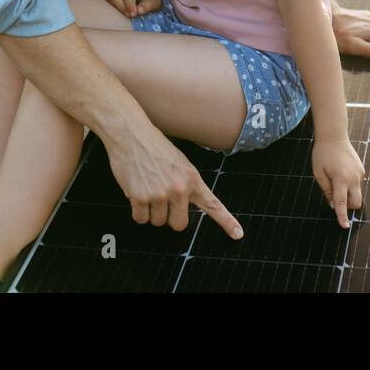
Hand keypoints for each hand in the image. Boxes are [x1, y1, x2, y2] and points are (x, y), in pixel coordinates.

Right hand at [102, 0, 161, 16]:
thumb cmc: (150, 1)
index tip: (134, 14)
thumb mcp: (155, 2)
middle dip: (120, 6)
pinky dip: (102, 0)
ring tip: (118, 14)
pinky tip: (110, 11)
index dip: (130, 4)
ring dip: (110, 4)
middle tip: (128, 15)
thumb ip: (149, 5)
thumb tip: (139, 10)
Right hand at [105, 122, 243, 239]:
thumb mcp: (180, 163)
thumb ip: (186, 185)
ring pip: (157, 222)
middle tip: (163, 201)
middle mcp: (178, 189)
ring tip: (148, 188)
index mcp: (192, 179)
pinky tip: (137, 191)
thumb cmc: (154, 147)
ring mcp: (159, 195)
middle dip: (170, 217)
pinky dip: (138, 211)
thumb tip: (183, 206)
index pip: (213, 205)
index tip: (238, 234)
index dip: (227, 222)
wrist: (131, 135)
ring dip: (151, 211)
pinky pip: (140, 219)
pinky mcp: (140, 198)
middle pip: (179, 224)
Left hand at [311, 136, 365, 228]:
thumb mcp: (318, 173)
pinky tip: (340, 173)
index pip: (342, 203)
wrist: (334, 135)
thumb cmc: (322, 154)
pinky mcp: (361, 170)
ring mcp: (359, 174)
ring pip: (357, 194)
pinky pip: (357, 184)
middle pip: (356, 203)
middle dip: (348, 206)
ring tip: (335, 180)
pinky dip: (350, 186)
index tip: (344, 226)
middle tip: (335, 198)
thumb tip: (332, 205)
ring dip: (348, 195)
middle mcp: (353, 178)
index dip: (342, 216)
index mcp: (341, 179)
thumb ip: (326, 191)